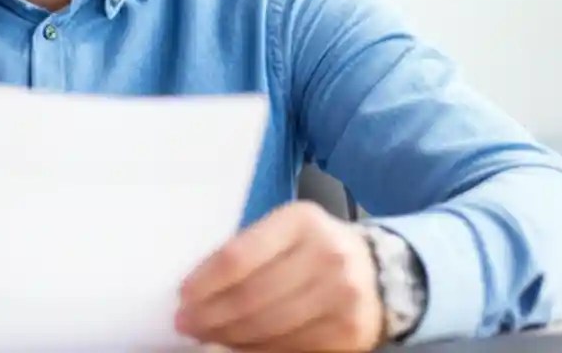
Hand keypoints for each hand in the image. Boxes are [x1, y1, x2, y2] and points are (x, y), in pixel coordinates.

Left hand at [175, 201, 383, 351]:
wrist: (379, 272)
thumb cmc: (314, 249)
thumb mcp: (285, 232)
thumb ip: (247, 251)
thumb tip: (196, 290)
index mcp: (301, 221)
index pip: (238, 256)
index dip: (204, 282)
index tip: (183, 296)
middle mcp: (326, 255)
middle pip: (250, 296)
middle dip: (210, 316)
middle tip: (186, 324)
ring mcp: (342, 296)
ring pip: (268, 328)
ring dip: (228, 338)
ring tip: (206, 338)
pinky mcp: (349, 332)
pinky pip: (290, 348)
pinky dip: (256, 351)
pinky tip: (237, 347)